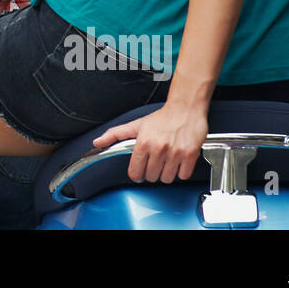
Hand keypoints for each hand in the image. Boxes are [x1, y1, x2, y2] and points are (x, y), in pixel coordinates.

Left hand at [91, 102, 209, 183]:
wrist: (185, 109)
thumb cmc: (162, 118)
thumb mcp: (136, 125)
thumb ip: (114, 135)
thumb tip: (98, 142)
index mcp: (143, 142)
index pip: (135, 172)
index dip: (136, 174)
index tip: (139, 172)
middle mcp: (158, 148)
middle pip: (151, 177)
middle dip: (151, 171)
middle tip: (154, 162)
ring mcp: (175, 152)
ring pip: (167, 178)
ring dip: (166, 173)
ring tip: (166, 160)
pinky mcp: (190, 155)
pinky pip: (183, 175)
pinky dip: (181, 171)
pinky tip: (177, 161)